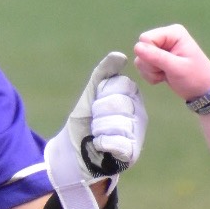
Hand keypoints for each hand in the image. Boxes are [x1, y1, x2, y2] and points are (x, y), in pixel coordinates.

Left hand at [49, 51, 147, 181]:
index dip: (103, 93)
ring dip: (99, 129)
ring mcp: (137, 135)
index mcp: (132, 98)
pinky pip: (118, 142)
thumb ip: (104, 73)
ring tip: (97, 134)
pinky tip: (100, 146)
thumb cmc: (83, 121)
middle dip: (99, 112)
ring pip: (118, 123)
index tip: (96, 103)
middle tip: (95, 121)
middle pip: (119, 103)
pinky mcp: (131, 153)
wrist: (70, 151)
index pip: (123, 84)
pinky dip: (102, 143)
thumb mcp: (91, 93)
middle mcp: (139, 115)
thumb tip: (120, 55)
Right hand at [134, 24, 209, 102]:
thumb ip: (157, 57)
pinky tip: (162, 77)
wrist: (204, 92)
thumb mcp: (177, 68)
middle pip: (141, 48)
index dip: (149, 54)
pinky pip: (143, 65)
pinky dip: (150, 74)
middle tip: (165, 71)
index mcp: (172, 33)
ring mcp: (161, 48)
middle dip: (150, 64)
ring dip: (150, 71)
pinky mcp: (157, 59)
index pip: (146, 38)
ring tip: (165, 74)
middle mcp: (165, 37)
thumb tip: (136, 47)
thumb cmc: (195, 77)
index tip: (163, 64)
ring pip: (140, 58)